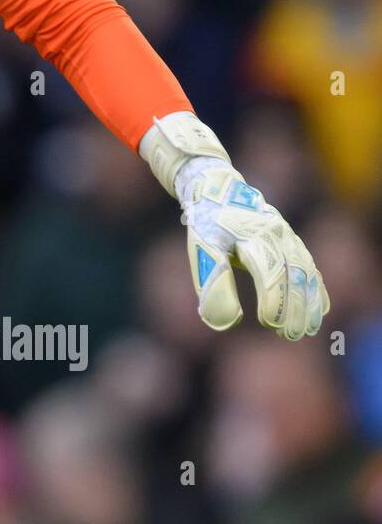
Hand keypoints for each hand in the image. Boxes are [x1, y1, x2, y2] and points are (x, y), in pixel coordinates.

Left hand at [179, 162, 328, 340]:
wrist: (218, 187)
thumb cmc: (208, 222)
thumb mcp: (203, 248)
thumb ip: (215, 283)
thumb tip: (226, 322)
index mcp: (252, 236)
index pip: (269, 272)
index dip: (273, 299)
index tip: (269, 323)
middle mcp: (276, 235)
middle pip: (294, 275)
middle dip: (296, 308)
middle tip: (292, 335)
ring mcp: (287, 236)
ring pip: (306, 272)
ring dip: (309, 302)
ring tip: (309, 329)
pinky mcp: (290, 239)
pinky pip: (309, 264)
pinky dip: (316, 287)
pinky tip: (320, 308)